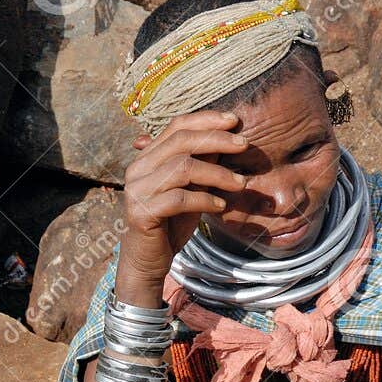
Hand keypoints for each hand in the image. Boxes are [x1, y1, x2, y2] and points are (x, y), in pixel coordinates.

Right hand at [116, 110, 249, 295]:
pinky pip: (179, 199)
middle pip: (181, 141)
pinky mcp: (142, 213)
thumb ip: (203, 165)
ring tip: (240, 184)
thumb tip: (228, 140)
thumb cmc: (171, 224)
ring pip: (182, 168)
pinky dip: (205, 200)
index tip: (234, 120)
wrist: (147, 261)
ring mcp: (137, 190)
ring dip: (217, 174)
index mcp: (147, 157)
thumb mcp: (192, 190)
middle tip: (244, 145)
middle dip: (216, 140)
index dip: (206, 120)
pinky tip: (220, 206)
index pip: (176, 126)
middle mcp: (138, 169)